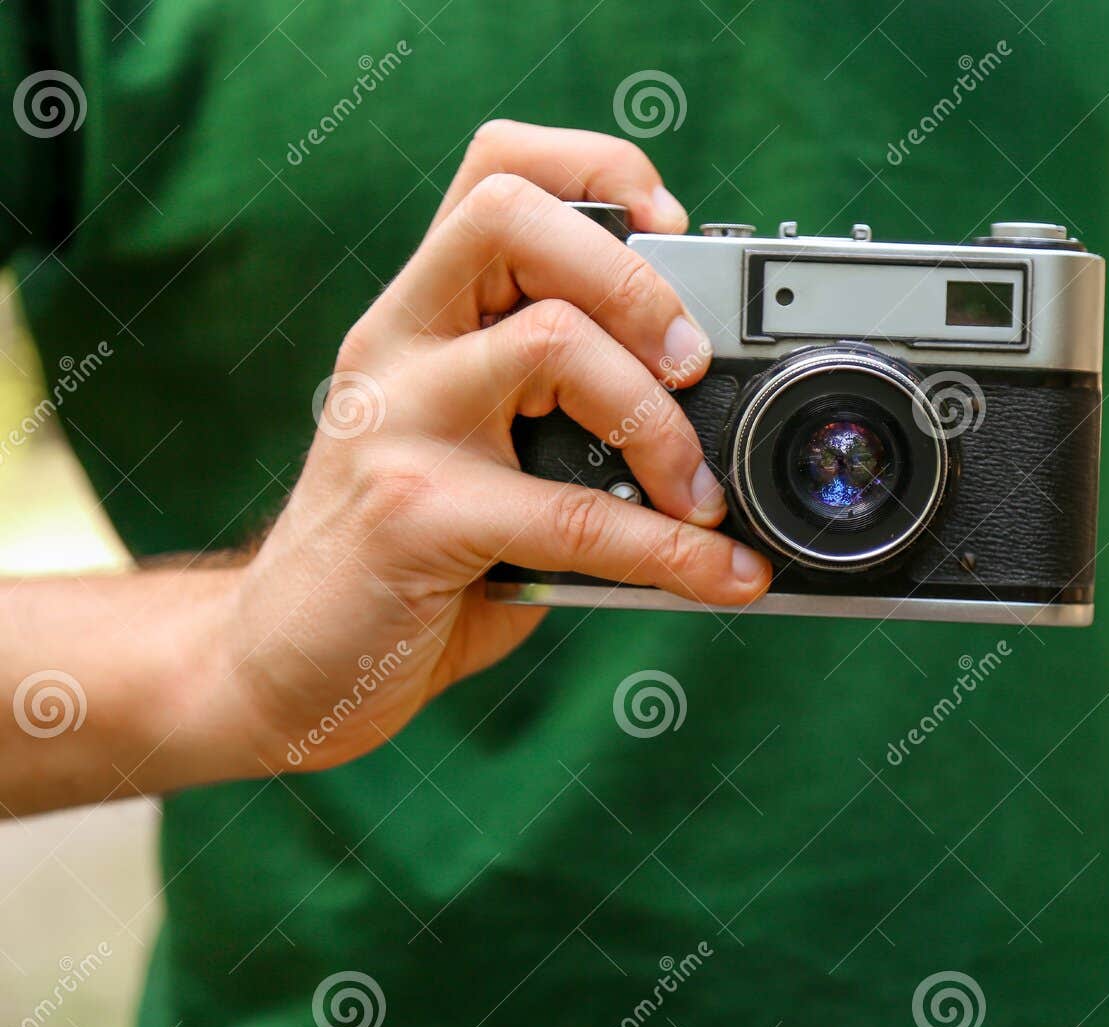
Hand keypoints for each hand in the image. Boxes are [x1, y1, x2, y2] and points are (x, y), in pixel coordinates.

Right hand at [227, 121, 770, 771]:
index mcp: (422, 317)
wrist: (282, 666)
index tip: (671, 229)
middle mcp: (398, 347)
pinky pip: (574, 514)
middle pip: (513, 219)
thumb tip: (716, 447)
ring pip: (551, 342)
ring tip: (700, 494)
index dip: (599, 171)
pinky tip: (719, 576)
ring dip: (657, 418)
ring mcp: (395, 422)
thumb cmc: (406, 562)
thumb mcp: (481, 463)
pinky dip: (670, 550)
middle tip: (691, 365)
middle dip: (634, 280)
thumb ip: (564, 428)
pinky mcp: (412, 515)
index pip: (498, 171)